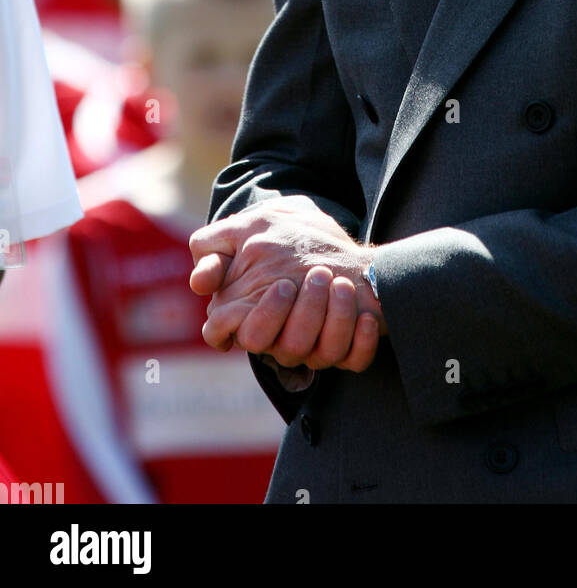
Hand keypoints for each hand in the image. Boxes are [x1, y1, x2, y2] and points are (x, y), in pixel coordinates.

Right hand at [188, 197, 385, 372]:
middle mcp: (283, 337)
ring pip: (320, 354)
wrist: (339, 240)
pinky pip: (354, 360)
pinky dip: (361, 341)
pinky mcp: (348, 348)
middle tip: (318, 276)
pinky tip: (365, 317)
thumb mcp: (254, 228)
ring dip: (335, 317)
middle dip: (303, 313)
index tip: (281, 284)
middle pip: (285, 348)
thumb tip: (199, 282)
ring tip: (342, 283)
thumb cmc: (290, 235)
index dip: (259, 319)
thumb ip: (216, 247)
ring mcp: (316, 346)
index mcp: (254, 315)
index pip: (245, 336)